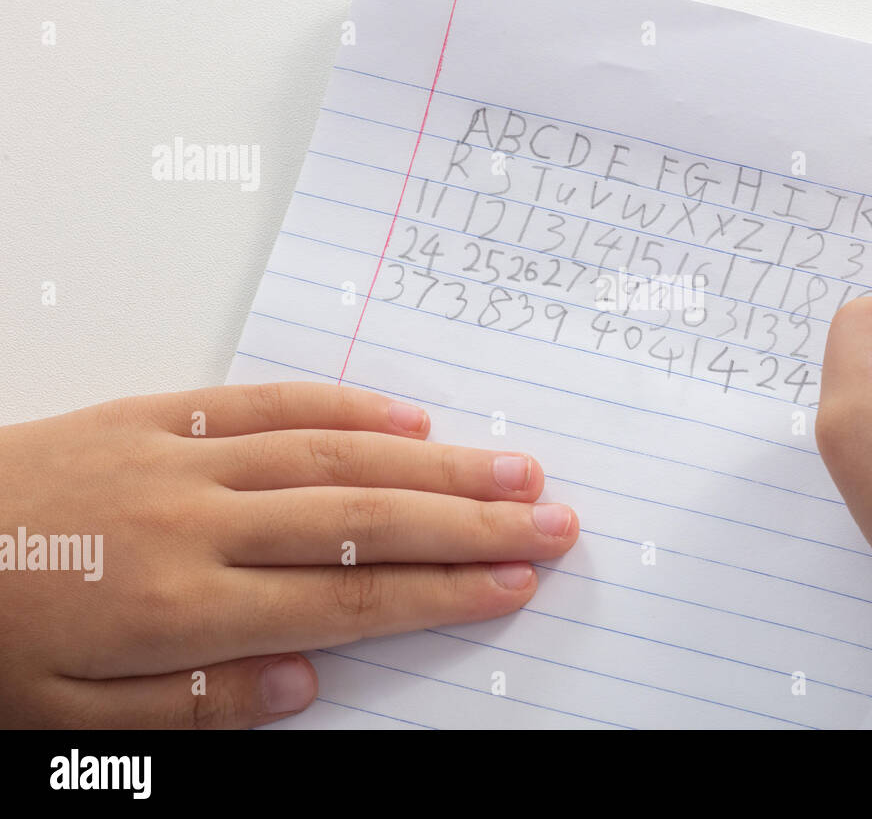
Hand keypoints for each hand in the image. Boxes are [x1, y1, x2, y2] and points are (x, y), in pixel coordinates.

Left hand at [0, 382, 577, 726]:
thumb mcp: (67, 723)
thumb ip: (196, 705)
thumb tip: (308, 682)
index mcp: (181, 608)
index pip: (346, 598)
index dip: (442, 589)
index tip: (514, 581)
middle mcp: (199, 523)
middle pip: (364, 517)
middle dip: (471, 519)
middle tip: (552, 516)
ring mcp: (183, 457)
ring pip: (335, 452)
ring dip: (434, 458)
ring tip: (510, 464)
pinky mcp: (158, 413)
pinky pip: (268, 401)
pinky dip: (346, 404)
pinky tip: (407, 413)